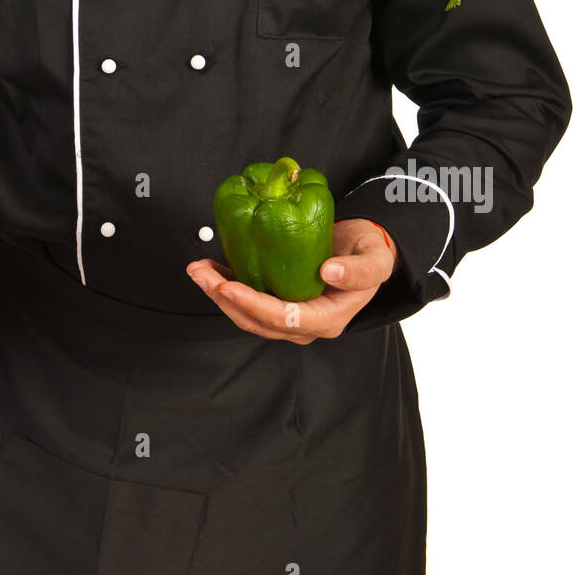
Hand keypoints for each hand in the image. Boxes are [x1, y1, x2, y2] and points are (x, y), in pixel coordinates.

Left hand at [187, 218, 398, 343]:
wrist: (365, 249)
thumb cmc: (370, 253)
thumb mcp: (375, 259)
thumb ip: (358, 270)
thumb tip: (330, 274)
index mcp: (329, 319)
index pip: (285, 319)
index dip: (253, 305)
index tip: (228, 287)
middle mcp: (306, 325)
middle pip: (258, 321)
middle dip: (225, 299)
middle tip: (201, 274)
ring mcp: (291, 316)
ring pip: (248, 315)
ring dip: (220, 294)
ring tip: (198, 270)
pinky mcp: (279, 302)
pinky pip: (249, 302)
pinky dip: (228, 287)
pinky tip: (213, 270)